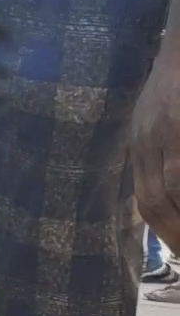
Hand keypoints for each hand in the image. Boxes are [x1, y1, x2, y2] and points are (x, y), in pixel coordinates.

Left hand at [130, 49, 179, 249]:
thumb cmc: (177, 83)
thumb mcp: (156, 118)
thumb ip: (159, 153)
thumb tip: (169, 191)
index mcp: (140, 145)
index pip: (147, 198)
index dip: (164, 230)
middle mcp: (147, 142)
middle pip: (156, 201)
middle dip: (175, 233)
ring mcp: (166, 133)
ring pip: (172, 188)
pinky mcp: (179, 122)